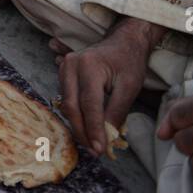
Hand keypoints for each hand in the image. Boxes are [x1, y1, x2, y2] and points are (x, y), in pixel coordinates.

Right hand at [57, 18, 161, 157]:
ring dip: (78, 125)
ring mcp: (63, 68)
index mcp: (89, 67)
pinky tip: (87, 127)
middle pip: (72, 106)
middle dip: (82, 131)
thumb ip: (117, 111)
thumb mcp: (129, 87)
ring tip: (92, 142)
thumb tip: (107, 136)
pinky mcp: (63, 73)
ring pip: (67, 104)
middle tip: (94, 150)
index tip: (100, 149)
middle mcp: (71, 66)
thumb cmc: (129, 62)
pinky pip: (67, 99)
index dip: (93, 129)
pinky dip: (76, 115)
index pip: (89, 105)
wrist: (122, 41)